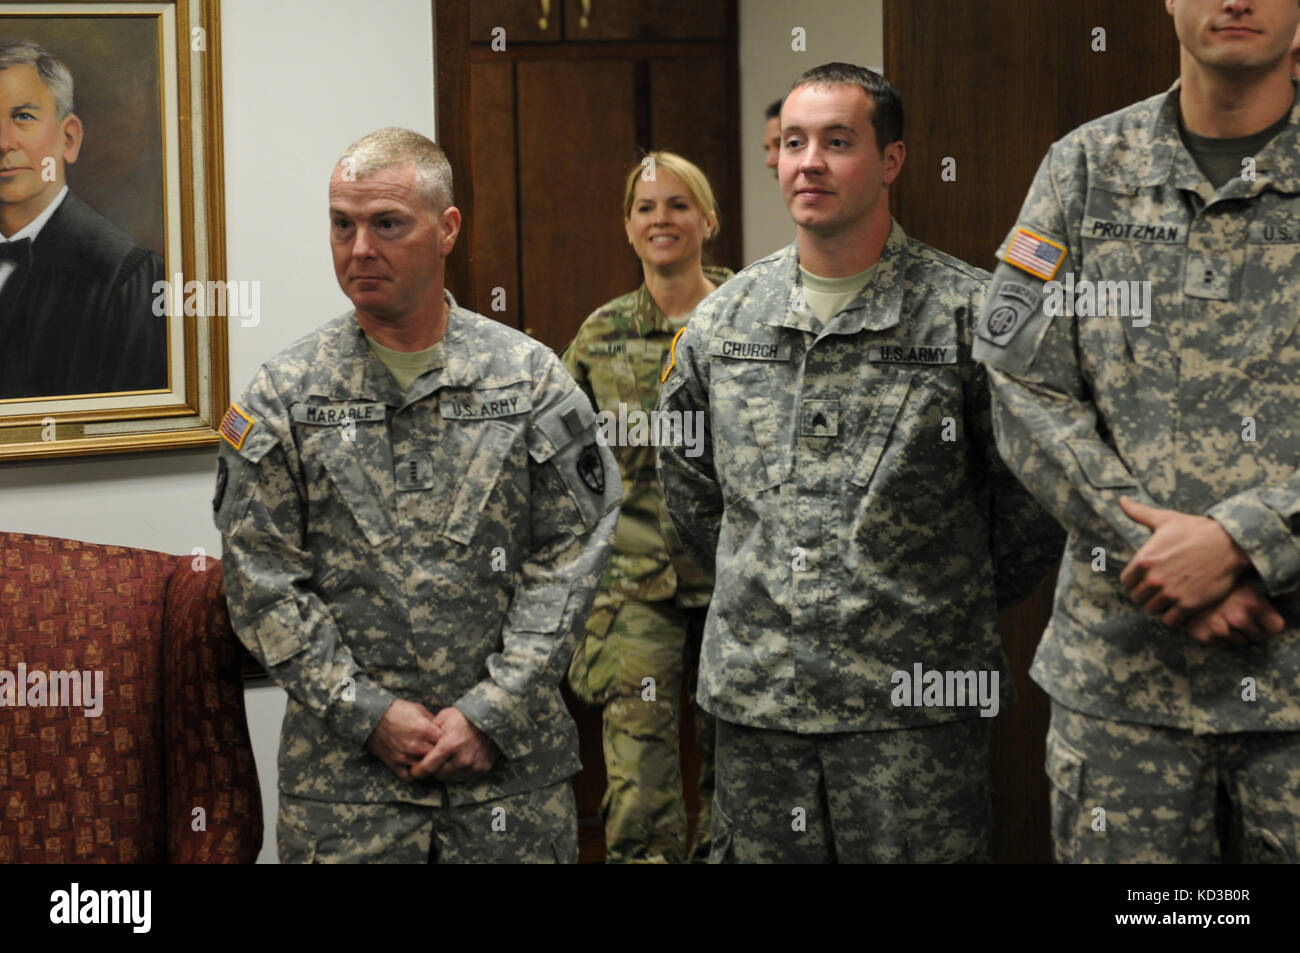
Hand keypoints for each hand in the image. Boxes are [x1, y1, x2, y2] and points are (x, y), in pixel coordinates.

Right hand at [366, 699, 440, 780]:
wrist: (372, 716)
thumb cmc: (396, 710)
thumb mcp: (418, 709)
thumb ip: (433, 721)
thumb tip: (443, 730)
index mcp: (424, 729)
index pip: (445, 741)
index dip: (446, 741)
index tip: (445, 740)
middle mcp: (415, 744)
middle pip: (437, 756)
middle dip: (438, 754)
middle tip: (437, 750)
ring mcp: (404, 756)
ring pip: (425, 768)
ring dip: (426, 764)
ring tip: (426, 758)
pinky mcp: (394, 763)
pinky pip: (408, 777)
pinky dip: (413, 774)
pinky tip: (415, 766)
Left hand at [411, 707, 499, 782]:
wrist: (493, 717)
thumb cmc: (465, 716)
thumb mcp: (444, 717)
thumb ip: (429, 732)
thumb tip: (417, 744)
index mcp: (449, 745)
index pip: (427, 767)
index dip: (418, 771)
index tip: (414, 771)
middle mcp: (462, 759)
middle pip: (439, 774)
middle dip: (435, 768)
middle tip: (436, 760)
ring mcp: (473, 765)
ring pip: (452, 777)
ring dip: (448, 771)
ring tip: (449, 758)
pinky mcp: (482, 768)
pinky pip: (465, 777)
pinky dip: (460, 771)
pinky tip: (460, 760)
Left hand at [1118, 496, 1250, 624]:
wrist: (1229, 543)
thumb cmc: (1196, 530)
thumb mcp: (1165, 519)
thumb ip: (1139, 513)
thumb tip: (1122, 500)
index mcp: (1144, 560)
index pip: (1126, 582)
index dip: (1135, 581)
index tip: (1146, 579)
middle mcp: (1154, 579)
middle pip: (1138, 598)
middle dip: (1146, 594)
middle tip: (1159, 590)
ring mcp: (1171, 593)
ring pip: (1152, 610)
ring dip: (1159, 606)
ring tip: (1169, 598)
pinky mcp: (1188, 605)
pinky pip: (1170, 620)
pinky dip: (1173, 617)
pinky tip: (1180, 607)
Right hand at [1185, 580, 1284, 645]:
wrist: (1184, 581)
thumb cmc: (1221, 579)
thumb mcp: (1249, 579)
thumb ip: (1278, 587)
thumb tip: (1298, 592)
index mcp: (1252, 602)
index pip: (1275, 628)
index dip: (1269, 623)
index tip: (1261, 616)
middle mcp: (1237, 617)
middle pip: (1257, 638)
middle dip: (1251, 629)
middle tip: (1238, 614)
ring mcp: (1219, 628)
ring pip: (1239, 642)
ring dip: (1234, 633)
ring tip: (1224, 615)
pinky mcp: (1202, 636)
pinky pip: (1220, 644)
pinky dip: (1217, 636)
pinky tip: (1211, 620)